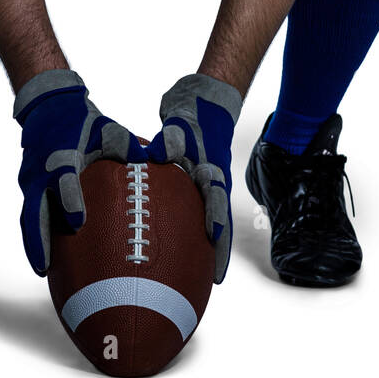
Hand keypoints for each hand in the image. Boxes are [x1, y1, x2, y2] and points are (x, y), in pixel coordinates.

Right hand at [14, 69, 146, 274]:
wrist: (48, 108)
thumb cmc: (84, 122)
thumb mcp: (107, 128)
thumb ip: (125, 144)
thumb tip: (147, 159)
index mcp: (60, 151)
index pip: (61, 176)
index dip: (68, 198)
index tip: (77, 222)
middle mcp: (40, 170)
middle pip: (33, 207)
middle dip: (38, 236)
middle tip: (45, 265)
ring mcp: (30, 180)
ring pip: (27, 216)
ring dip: (33, 243)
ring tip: (43, 270)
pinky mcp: (28, 188)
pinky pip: (29, 215)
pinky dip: (34, 236)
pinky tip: (45, 260)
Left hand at [147, 73, 242, 281]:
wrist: (204, 99)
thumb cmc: (193, 112)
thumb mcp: (182, 121)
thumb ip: (172, 138)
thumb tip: (160, 153)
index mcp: (212, 170)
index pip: (217, 201)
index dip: (216, 224)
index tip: (213, 247)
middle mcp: (213, 182)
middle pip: (218, 219)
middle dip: (218, 248)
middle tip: (214, 278)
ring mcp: (206, 184)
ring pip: (209, 219)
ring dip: (205, 244)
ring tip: (198, 273)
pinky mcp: (196, 184)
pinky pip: (195, 212)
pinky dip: (190, 230)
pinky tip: (176, 246)